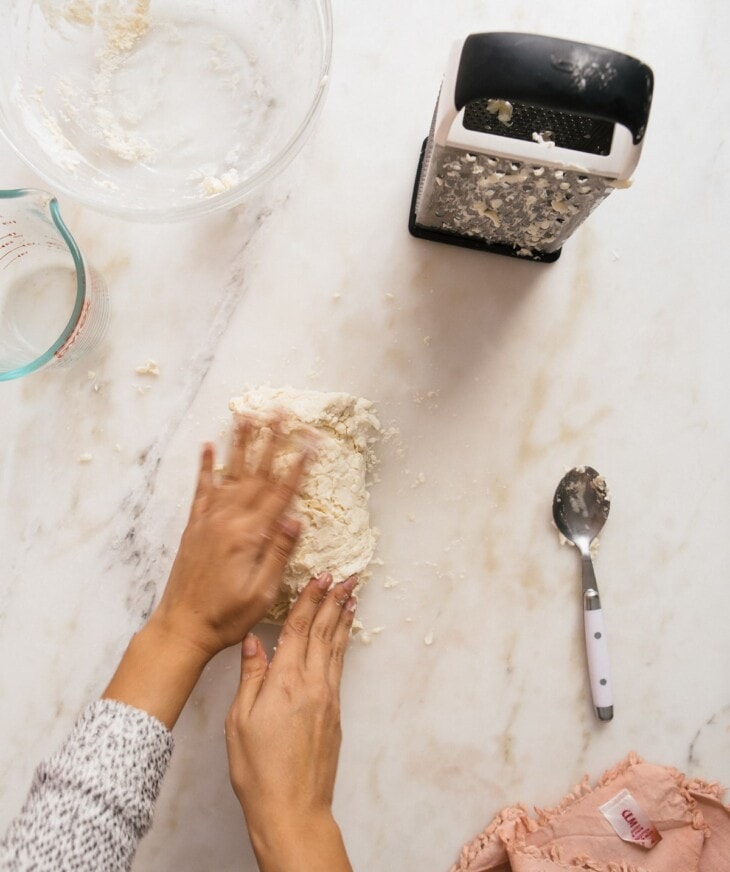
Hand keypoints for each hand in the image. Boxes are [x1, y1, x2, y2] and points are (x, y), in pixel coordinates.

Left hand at [150, 420, 308, 660]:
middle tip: (279, 412)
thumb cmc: (226, 616)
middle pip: (255, 473)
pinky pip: (201, 489)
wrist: (182, 627)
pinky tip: (209, 446)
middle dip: (270, 440)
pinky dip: (206, 466)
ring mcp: (208, 520)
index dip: (297, 465)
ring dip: (240, 443)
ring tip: (247, 415)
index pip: (280, 493)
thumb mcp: (262, 591)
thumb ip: (278, 552)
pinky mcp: (194, 527)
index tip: (310, 440)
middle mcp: (227, 520)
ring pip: (229, 473)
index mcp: (249, 535)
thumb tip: (296, 519)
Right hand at [225, 573, 356, 871]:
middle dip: (333, 600)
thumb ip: (250, 677)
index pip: (298, 629)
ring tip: (351, 596)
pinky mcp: (334, 712)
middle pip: (322, 632)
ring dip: (342, 618)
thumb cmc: (258, 769)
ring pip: (335, 647)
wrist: (292, 807)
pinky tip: (342, 636)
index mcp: (284, 681)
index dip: (310, 599)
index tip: (321, 577)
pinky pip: (338, 666)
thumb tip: (253, 641)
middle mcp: (311, 684)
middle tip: (347, 576)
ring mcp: (327, 697)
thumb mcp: (239, 721)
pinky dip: (342, 644)